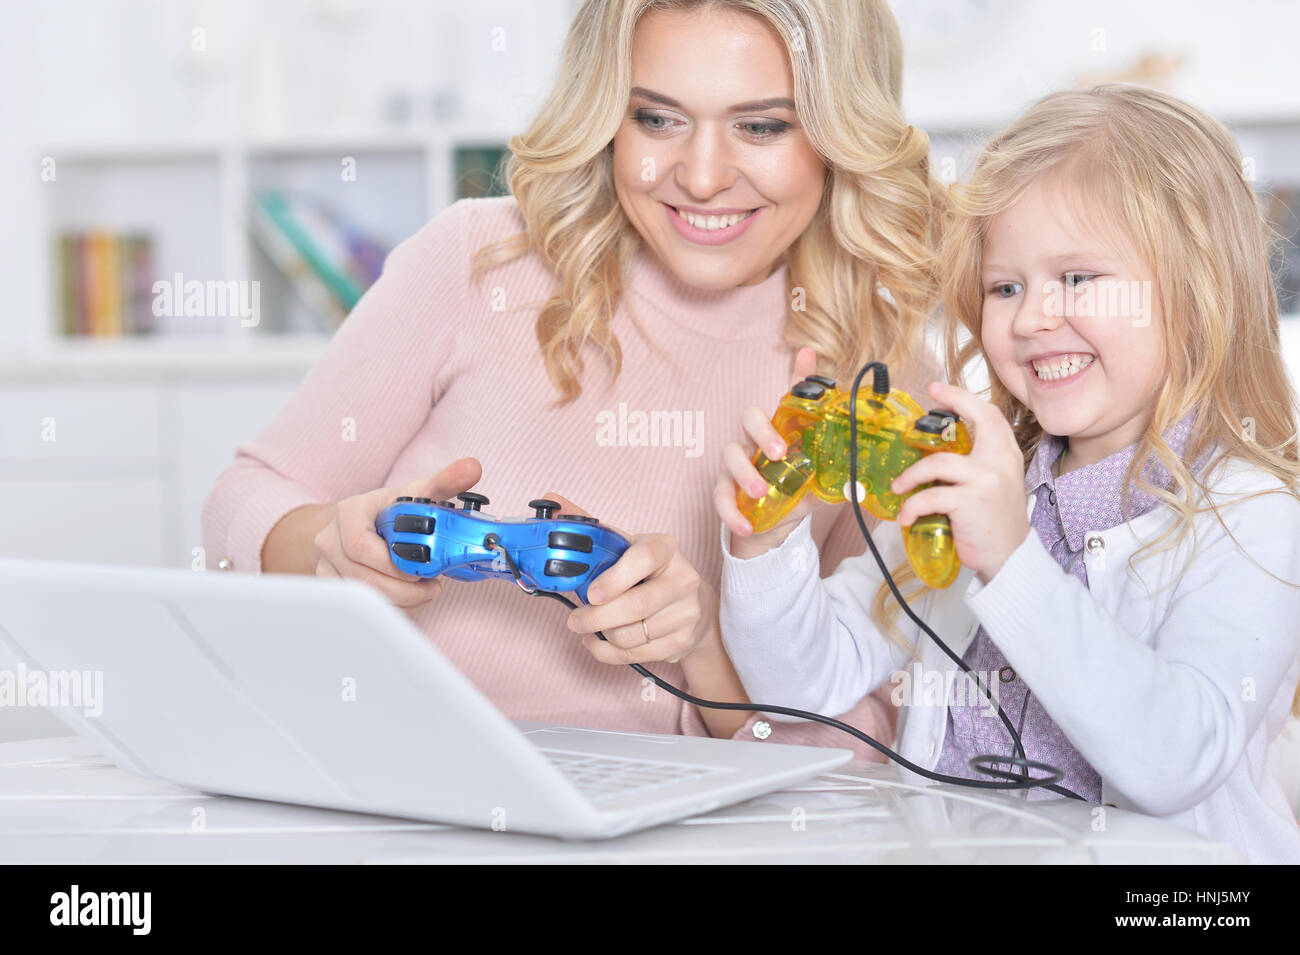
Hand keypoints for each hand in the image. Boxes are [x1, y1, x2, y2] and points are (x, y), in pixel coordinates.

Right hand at [311, 457, 482, 609]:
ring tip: (426, 592)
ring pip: (363, 596)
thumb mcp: (411, 492)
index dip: (393, 565)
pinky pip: (361, 605)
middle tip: (432, 587)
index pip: (361, 546)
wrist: (353, 524)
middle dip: (404, 590)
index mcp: (349, 512)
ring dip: (402, 601)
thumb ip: (443, 481)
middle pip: (364, 578)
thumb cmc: (385, 509)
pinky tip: (409, 599)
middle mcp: (331, 539)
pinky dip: (391, 607)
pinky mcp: (331, 584)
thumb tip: (472, 468)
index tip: (422, 571)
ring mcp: (326, 564)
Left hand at [548, 492, 714, 665]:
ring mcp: (686, 612)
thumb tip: (552, 499)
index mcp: (666, 548)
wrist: (692, 605)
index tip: (591, 593)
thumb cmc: (648, 573)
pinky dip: (609, 653)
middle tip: (574, 620)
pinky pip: (637, 655)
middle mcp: (683, 578)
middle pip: (636, 605)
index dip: (615, 579)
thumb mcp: (625, 547)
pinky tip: (600, 641)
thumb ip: (590, 528)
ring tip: (591, 628)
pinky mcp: (683, 641)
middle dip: (596, 617)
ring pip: (632, 635)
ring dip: (602, 635)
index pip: (644, 559)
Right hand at [714, 346, 828, 557]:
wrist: (772, 528)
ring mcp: (738, 464)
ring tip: (760, 491)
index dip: (798, 375)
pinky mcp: (726, 490)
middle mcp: (756, 441)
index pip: (789, 398)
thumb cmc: (795, 494)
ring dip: (744, 472)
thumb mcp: (820, 482)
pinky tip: (746, 524)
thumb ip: (838, 474)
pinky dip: (731, 511)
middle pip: (749, 418)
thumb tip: (867, 471)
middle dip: (763, 432)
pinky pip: (720, 496)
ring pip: (730, 454)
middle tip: (779, 453)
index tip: (808, 354)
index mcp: (782, 432)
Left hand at [889, 382, 1029, 583]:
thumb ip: (977, 465)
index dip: (962, 398)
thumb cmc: (996, 522)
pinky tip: (906, 517)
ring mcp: (986, 480)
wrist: (1009, 556)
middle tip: (916, 417)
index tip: (938, 389)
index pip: (990, 415)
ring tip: (899, 488)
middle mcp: (1001, 461)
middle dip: (950, 406)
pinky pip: (930, 496)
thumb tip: (936, 454)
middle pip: (976, 422)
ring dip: (911, 476)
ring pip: (938, 463)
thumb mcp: (995, 485)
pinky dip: (912, 506)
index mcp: (1006, 455)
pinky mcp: (969, 501)